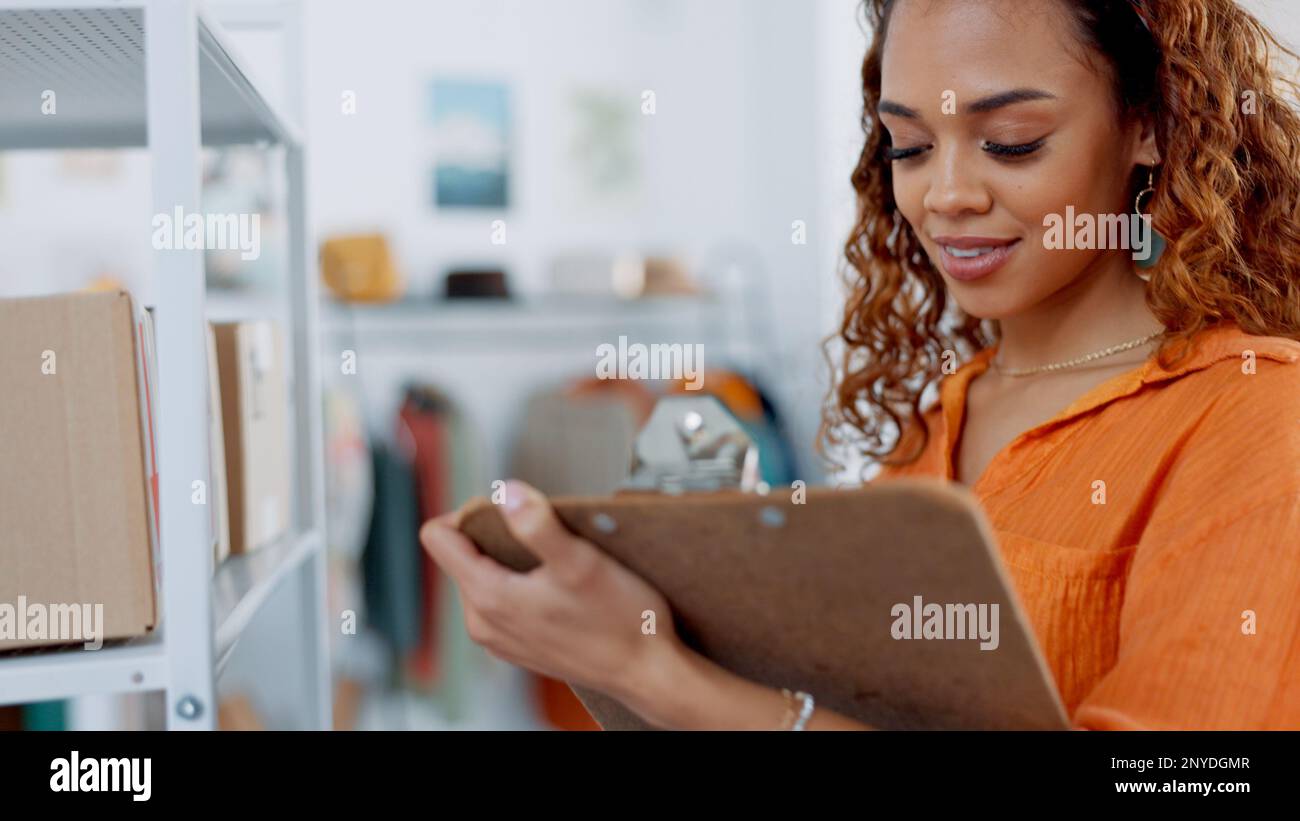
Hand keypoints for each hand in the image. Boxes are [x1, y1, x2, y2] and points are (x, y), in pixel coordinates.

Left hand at [420, 480, 681, 711]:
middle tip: (546, 537)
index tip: (511, 512)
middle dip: (497, 535)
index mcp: (488, 597)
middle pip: (462, 553)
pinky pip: (504, 599)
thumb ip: (537, 525)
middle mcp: (483, 622)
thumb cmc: (622, 621)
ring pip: (485, 575)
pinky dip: (526, 583)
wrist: (647, 671)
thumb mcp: (581, 562)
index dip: (471, 511)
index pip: (438, 536)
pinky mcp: (519, 644)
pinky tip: (563, 589)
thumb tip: (505, 493)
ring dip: (514, 559)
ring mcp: (499, 637)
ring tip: (558, 564)